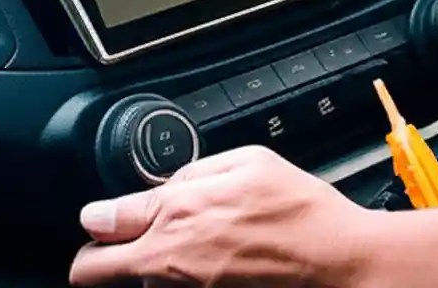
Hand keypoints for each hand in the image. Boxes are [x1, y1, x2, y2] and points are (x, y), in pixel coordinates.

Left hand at [68, 146, 380, 286]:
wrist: (344, 267)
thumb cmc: (305, 215)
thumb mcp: (249, 161)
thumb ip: (192, 171)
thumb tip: (161, 185)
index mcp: (175, 213)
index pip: (98, 227)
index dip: (97, 223)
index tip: (102, 222)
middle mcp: (169, 262)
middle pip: (93, 273)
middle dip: (100, 259)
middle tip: (122, 248)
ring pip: (139, 285)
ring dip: (153, 270)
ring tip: (199, 252)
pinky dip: (182, 282)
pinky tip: (216, 268)